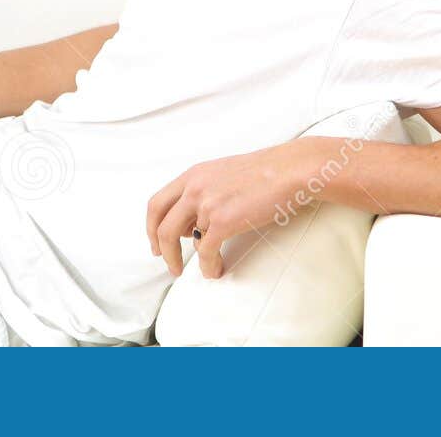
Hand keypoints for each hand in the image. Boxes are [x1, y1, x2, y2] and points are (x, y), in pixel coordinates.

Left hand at [145, 137, 329, 278]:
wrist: (289, 170)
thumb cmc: (266, 172)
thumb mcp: (224, 173)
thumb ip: (205, 192)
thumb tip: (197, 222)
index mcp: (193, 175)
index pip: (157, 203)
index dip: (151, 226)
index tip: (156, 241)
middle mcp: (194, 187)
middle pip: (160, 223)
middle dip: (160, 247)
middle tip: (167, 261)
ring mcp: (206, 204)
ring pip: (179, 239)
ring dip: (181, 259)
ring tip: (191, 270)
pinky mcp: (223, 221)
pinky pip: (205, 251)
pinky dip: (207, 266)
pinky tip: (214, 270)